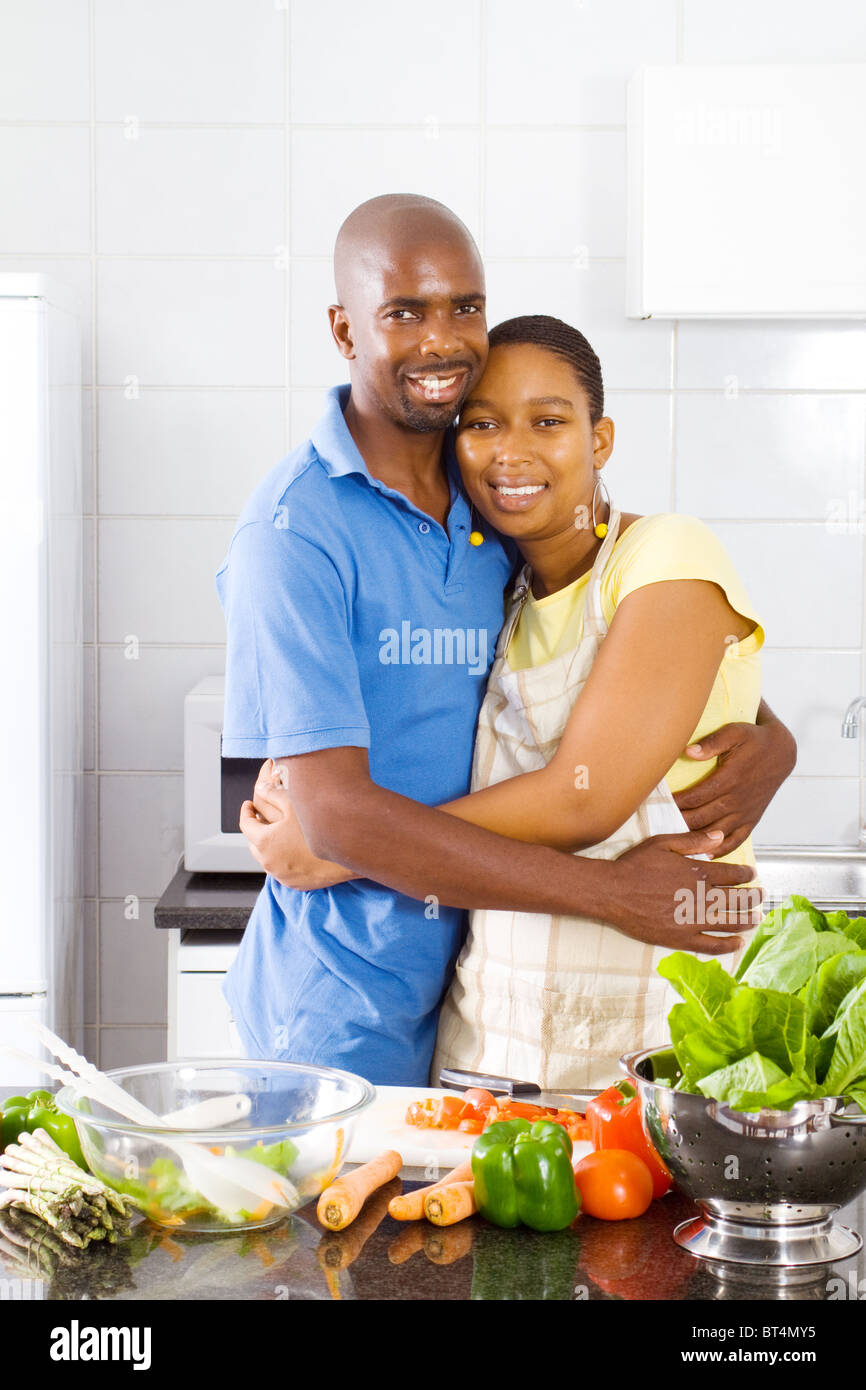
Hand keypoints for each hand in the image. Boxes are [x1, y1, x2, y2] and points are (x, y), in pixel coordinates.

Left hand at [239, 759, 357, 889]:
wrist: (344, 855)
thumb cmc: (318, 829)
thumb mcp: (295, 805)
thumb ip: (273, 794)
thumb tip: (260, 788)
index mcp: (264, 840)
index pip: (245, 824)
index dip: (246, 811)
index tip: (248, 805)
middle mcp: (268, 861)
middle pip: (253, 843)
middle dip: (256, 830)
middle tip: (263, 819)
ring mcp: (280, 874)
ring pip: (266, 858)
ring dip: (268, 846)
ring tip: (279, 834)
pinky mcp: (292, 883)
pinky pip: (280, 869)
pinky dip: (282, 859)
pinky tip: (293, 850)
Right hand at [611, 828, 762, 954]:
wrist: (612, 892)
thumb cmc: (635, 865)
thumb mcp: (663, 844)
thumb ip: (694, 841)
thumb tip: (720, 837)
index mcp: (698, 873)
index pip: (733, 874)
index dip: (746, 874)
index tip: (751, 874)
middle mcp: (701, 898)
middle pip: (737, 899)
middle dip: (753, 897)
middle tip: (760, 895)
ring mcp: (693, 920)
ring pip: (730, 922)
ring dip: (747, 920)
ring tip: (756, 918)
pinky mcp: (682, 938)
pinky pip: (712, 945)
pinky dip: (728, 944)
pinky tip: (738, 942)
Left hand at [672, 716, 795, 856]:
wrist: (783, 753)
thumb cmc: (755, 740)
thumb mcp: (735, 733)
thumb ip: (712, 743)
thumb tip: (688, 752)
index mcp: (730, 779)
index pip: (695, 797)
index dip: (674, 803)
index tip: (656, 804)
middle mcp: (737, 800)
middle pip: (700, 818)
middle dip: (678, 822)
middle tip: (658, 824)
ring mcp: (745, 813)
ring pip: (715, 833)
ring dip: (694, 840)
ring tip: (673, 842)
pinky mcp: (752, 820)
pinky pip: (735, 841)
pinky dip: (719, 851)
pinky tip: (704, 854)